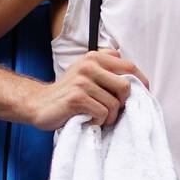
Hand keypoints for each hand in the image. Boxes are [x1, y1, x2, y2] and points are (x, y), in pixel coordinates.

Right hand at [28, 48, 148, 129]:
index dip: (140, 82)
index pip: (129, 66)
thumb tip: (135, 80)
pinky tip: (89, 120)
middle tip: (113, 111)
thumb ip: (107, 70)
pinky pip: (102, 113)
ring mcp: (82, 81)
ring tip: (98, 118)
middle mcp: (89, 65)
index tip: (140, 94)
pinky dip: (99, 122)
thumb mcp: (87, 73)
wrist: (39, 104)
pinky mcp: (77, 98)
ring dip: (110, 117)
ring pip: (114, 104)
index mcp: (94, 57)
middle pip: (125, 86)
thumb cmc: (68, 93)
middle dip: (123, 103)